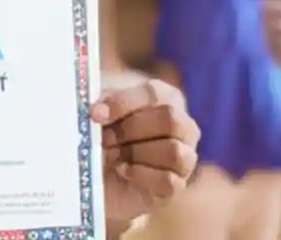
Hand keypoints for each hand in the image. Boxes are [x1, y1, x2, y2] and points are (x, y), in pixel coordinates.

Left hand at [92, 80, 199, 222]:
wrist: (97, 175)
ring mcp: (185, 157)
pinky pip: (170, 181)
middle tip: (104, 138)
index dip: (122, 103)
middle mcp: (182, 125)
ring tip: (112, 154)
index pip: (154, 94)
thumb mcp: (100, 112)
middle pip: (170, 120)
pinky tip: (122, 170)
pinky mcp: (177, 186)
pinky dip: (142, 175)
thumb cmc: (103, 134)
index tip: (95, 114)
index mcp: (165, 98)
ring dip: (136, 153)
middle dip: (130, 130)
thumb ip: (101, 105)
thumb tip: (98, 111)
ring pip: (174, 152)